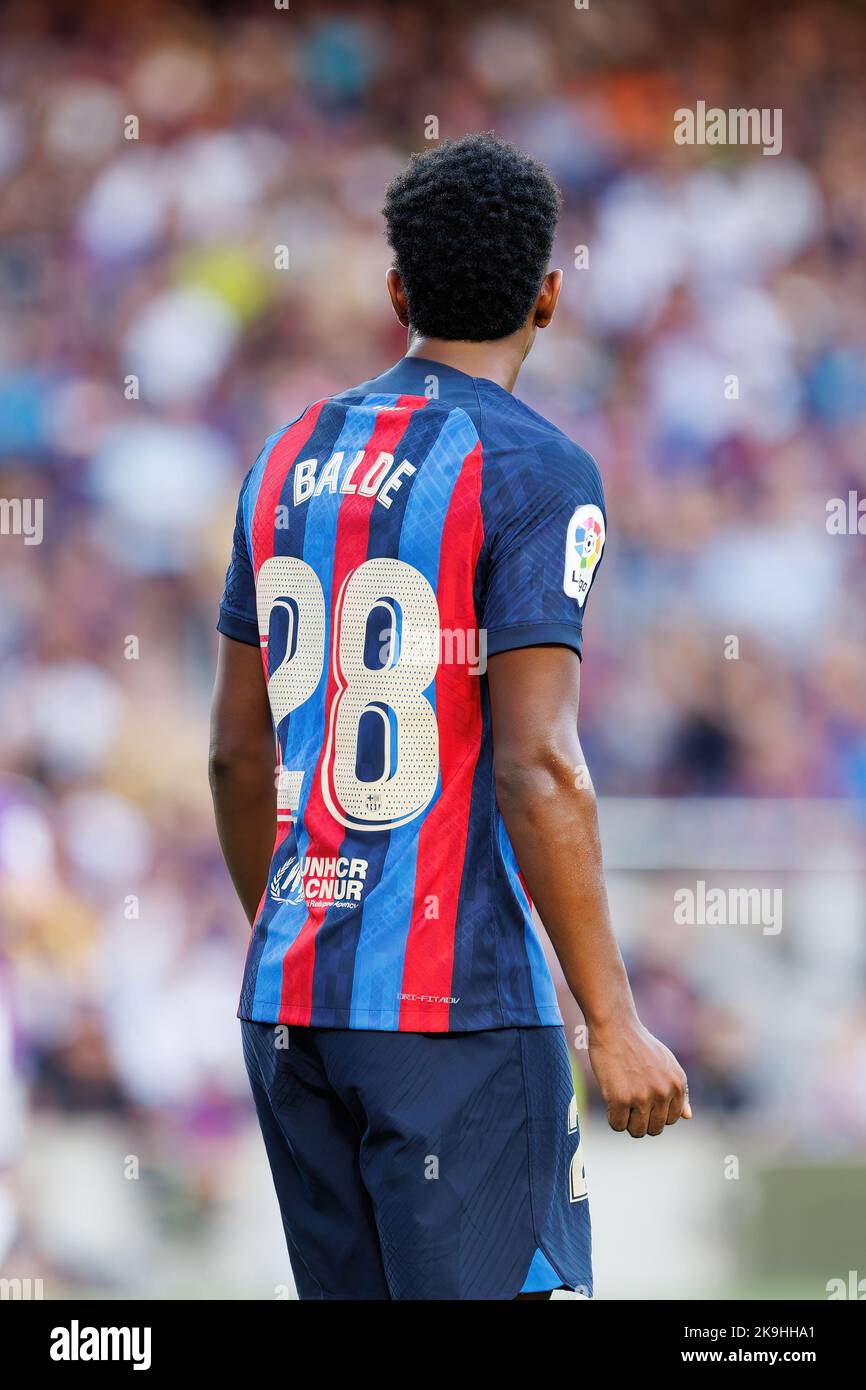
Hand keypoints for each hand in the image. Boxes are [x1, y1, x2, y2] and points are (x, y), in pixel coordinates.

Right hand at [588, 1015, 690, 1137]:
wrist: (614, 1025)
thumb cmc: (638, 1043)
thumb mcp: (666, 1063)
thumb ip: (679, 1090)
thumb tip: (688, 1117)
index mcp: (678, 1083)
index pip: (672, 1119)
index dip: (656, 1112)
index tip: (644, 1100)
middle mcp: (664, 1092)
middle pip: (655, 1128)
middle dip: (642, 1120)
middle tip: (630, 1103)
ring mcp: (642, 1097)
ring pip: (637, 1131)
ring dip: (627, 1122)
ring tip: (620, 1104)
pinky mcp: (620, 1099)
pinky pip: (617, 1125)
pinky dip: (612, 1118)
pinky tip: (610, 1102)